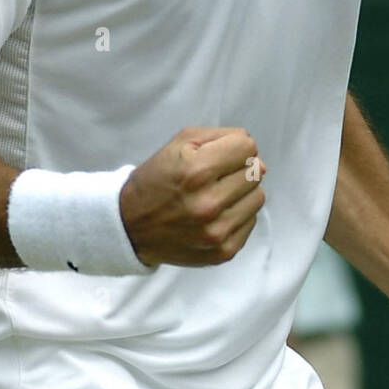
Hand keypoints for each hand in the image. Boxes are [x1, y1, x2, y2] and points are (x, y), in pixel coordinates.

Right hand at [119, 126, 265, 266]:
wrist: (131, 226)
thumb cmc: (157, 180)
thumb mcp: (180, 143)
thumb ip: (222, 137)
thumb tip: (256, 155)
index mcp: (197, 171)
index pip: (247, 147)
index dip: (234, 146)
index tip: (220, 155)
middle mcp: (209, 203)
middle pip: (255, 171)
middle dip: (238, 169)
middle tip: (215, 176)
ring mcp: (217, 231)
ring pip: (257, 196)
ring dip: (241, 192)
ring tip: (216, 194)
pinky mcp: (224, 251)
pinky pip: (251, 221)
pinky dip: (238, 214)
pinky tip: (216, 214)